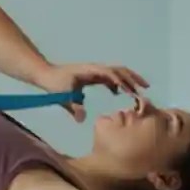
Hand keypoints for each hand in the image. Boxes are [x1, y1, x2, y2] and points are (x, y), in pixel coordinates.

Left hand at [34, 62, 149, 122]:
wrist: (44, 74)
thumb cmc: (53, 83)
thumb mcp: (63, 96)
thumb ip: (73, 107)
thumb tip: (82, 119)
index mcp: (90, 71)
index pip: (110, 73)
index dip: (122, 81)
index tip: (131, 91)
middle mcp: (94, 69)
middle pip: (118, 70)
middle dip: (132, 77)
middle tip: (145, 88)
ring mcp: (93, 71)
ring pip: (115, 73)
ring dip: (128, 80)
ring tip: (138, 92)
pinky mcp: (91, 76)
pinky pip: (108, 78)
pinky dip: (117, 83)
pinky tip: (118, 93)